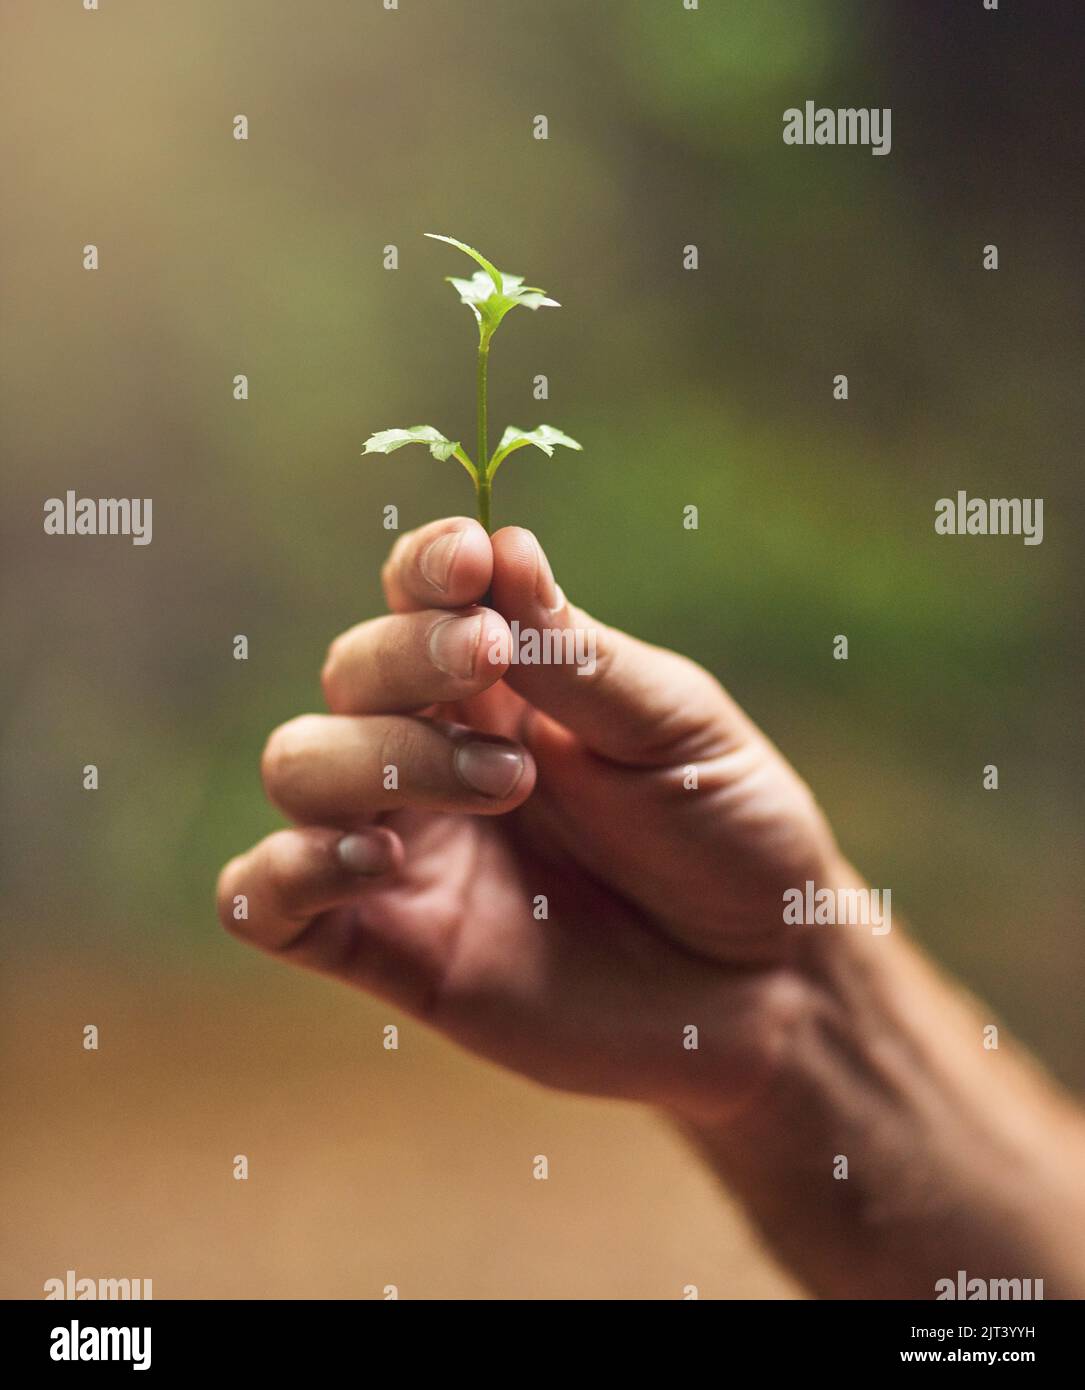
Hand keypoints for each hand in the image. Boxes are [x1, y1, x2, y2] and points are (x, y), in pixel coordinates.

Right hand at [217, 518, 841, 1123]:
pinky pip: (267, 902)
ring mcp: (407, 848)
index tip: (469, 564)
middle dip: (411, 666)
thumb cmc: (732, 835)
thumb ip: (578, 654)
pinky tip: (378, 858)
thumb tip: (504, 545)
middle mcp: (437, 751)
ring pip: (299, 766)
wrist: (764, 983)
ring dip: (376, 760)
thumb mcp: (676, 729)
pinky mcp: (388, 945)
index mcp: (506, 683)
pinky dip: (287, 871)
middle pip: (350, 671)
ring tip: (501, 788)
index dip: (425, 569)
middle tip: (508, 698)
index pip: (420, 597)